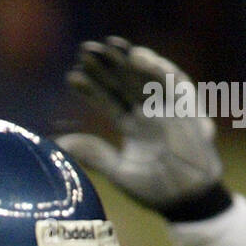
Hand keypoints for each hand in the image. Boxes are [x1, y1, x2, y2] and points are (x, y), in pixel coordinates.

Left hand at [57, 37, 223, 211]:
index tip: (71, 77)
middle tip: (85, 50)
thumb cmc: (157, 189)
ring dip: (128, 59)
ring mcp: (166, 108)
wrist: (187, 200)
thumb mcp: (119, 171)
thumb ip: (94, 155)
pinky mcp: (185, 108)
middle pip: (123, 81)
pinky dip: (156, 68)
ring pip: (144, 76)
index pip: (107, 100)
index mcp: (131, 124)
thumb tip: (58, 146)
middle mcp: (147, 111)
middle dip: (105, 65)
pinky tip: (137, 57)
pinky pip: (172, 81)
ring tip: (109, 46)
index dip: (90, 88)